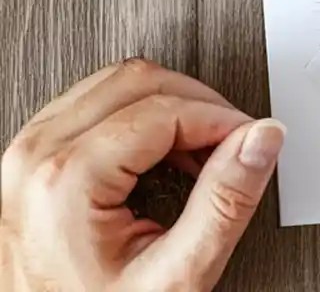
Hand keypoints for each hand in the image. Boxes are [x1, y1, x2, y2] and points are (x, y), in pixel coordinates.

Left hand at [0, 58, 285, 291]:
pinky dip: (139, 116)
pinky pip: (91, 105)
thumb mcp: (176, 275)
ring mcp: (26, 155)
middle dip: (200, 105)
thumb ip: (225, 203)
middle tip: (234, 143)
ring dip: (171, 106)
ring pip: (114, 83)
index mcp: (67, 180)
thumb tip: (260, 140)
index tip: (252, 141)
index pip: (166, 109)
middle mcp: (36, 157)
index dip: (223, 119)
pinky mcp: (30, 160)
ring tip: (202, 153)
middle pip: (139, 80)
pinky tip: (165, 154)